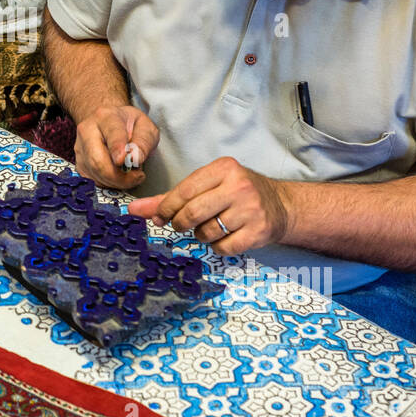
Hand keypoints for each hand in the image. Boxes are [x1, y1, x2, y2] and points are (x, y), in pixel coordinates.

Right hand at [74, 105, 159, 188]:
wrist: (107, 121)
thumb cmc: (128, 124)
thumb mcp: (145, 126)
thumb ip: (144, 142)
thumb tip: (135, 159)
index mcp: (106, 117)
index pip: (112, 135)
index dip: (117, 149)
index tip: (124, 160)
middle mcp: (88, 131)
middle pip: (97, 160)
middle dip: (119, 177)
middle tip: (137, 177)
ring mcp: (80, 148)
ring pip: (95, 173)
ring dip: (116, 182)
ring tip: (130, 176)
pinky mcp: (79, 163)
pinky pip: (92, 180)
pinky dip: (108, 183)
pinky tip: (118, 177)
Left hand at [127, 156, 292, 253]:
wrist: (281, 206)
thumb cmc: (236, 193)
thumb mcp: (208, 185)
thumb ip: (171, 197)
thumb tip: (134, 210)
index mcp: (224, 168)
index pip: (184, 190)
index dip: (166, 207)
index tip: (159, 217)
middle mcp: (239, 186)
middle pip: (193, 213)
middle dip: (180, 223)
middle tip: (181, 225)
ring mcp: (251, 210)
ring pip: (207, 232)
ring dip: (201, 235)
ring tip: (210, 227)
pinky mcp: (258, 232)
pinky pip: (224, 247)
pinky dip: (218, 247)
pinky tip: (226, 236)